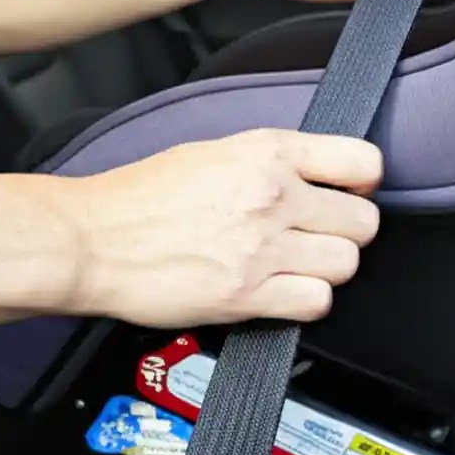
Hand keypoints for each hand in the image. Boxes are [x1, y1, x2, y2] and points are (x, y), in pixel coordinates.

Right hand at [70, 129, 381, 326]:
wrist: (90, 239)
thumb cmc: (140, 196)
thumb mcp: (213, 152)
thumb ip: (270, 161)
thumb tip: (315, 175)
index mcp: (267, 152)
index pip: (363, 161)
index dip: (364, 184)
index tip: (351, 194)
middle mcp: (272, 195)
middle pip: (363, 222)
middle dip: (348, 233)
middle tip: (321, 237)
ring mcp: (261, 246)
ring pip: (346, 264)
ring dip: (328, 269)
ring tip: (297, 266)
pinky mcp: (246, 294)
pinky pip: (316, 302)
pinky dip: (307, 302)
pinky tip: (283, 292)